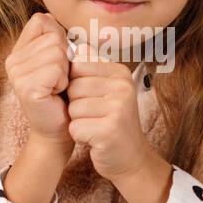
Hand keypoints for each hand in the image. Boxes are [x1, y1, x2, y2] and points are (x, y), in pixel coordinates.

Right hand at [4, 13, 73, 151]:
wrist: (58, 129)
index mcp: (18, 50)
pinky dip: (63, 81)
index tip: (58, 62)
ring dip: (66, 72)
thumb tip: (50, 16)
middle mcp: (12, 60)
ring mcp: (16, 74)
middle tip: (58, 81)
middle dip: (66, 59)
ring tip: (57, 88)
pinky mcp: (26, 87)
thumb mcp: (60, 60)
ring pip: (57, 52)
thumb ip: (55, 37)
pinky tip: (55, 94)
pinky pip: (56, 69)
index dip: (59, 37)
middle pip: (53, 37)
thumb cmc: (63, 94)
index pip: (41, 20)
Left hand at [65, 41, 152, 181]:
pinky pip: (75, 127)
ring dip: (78, 121)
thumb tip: (75, 44)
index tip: (91, 98)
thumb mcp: (105, 90)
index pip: (78, 65)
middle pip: (73, 87)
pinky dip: (80, 136)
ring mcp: (118, 108)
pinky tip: (95, 139)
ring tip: (95, 126)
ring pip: (72, 108)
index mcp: (120, 72)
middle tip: (94, 116)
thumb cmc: (110, 121)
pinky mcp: (109, 130)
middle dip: (76, 105)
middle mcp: (122, 87)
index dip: (75, 85)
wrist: (129, 157)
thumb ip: (91, 69)